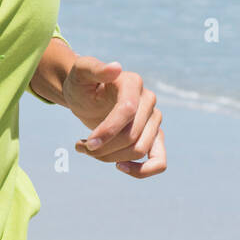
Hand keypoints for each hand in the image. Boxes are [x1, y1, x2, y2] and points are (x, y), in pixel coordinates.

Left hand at [63, 55, 165, 178]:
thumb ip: (95, 69)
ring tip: (88, 150)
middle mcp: (148, 101)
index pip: (127, 111)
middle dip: (103, 148)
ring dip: (110, 158)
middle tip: (81, 146)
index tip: (85, 143)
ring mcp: (153, 120)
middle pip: (132, 136)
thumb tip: (116, 68)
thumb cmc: (81, 83)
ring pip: (138, 150)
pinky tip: (118, 167)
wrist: (86, 95)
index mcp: (133, 83)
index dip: (107, 131)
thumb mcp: (80, 72)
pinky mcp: (154, 136)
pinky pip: (158, 161)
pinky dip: (141, 171)